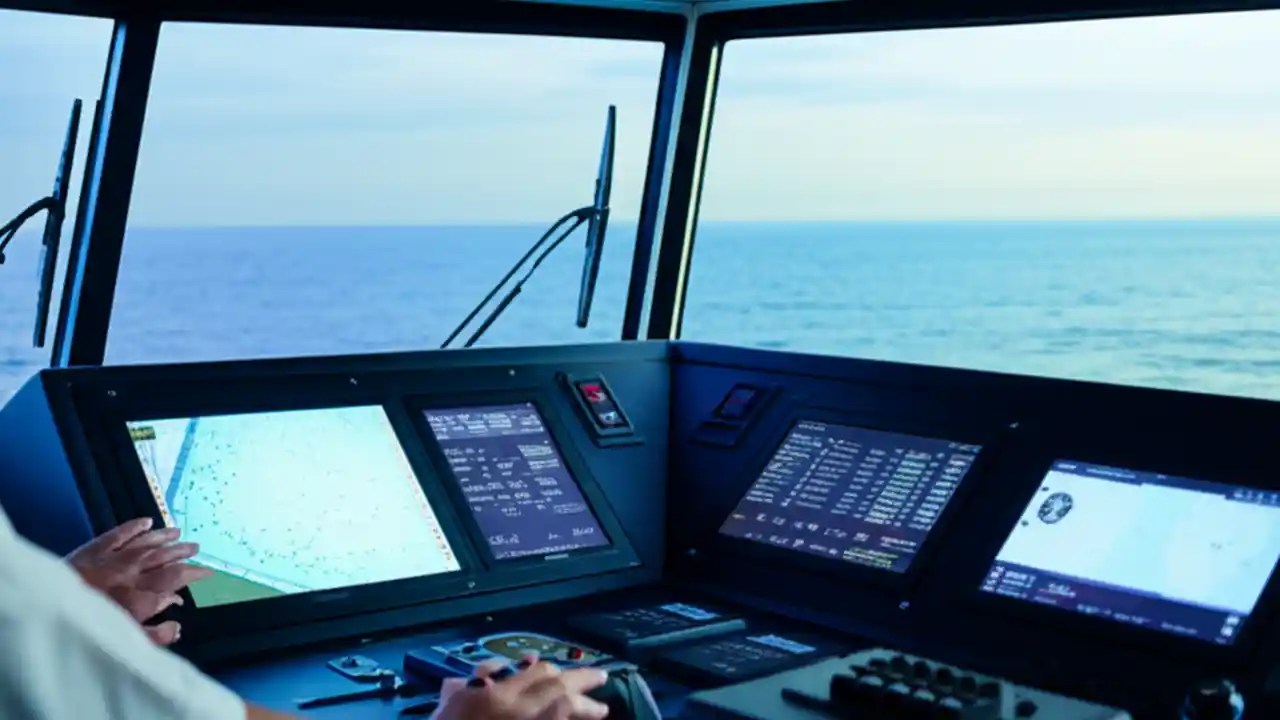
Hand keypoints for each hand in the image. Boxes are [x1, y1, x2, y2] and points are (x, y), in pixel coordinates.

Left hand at [66, 517, 212, 644]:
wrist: (45, 612)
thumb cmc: (88, 629)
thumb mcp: (126, 640)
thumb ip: (155, 635)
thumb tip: (178, 624)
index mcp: (141, 595)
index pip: (176, 578)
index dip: (195, 573)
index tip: (208, 572)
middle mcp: (131, 571)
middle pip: (164, 556)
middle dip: (183, 551)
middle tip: (196, 547)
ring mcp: (112, 557)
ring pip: (146, 542)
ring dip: (164, 536)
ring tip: (178, 533)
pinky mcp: (93, 549)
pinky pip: (119, 533)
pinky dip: (134, 527)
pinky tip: (146, 522)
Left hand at [434, 658, 609, 719]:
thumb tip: (563, 711)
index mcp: (523, 718)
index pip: (567, 703)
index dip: (589, 705)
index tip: (603, 709)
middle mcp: (505, 701)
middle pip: (551, 678)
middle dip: (579, 677)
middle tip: (598, 677)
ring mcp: (482, 692)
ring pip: (525, 668)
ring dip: (548, 669)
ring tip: (563, 672)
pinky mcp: (461, 693)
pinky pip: (489, 668)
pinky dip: (507, 666)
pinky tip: (514, 665)